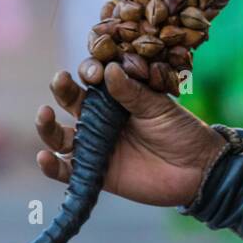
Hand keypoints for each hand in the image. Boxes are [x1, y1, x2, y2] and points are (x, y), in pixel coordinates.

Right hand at [35, 61, 224, 208]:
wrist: (198, 170)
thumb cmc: (181, 130)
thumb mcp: (159, 107)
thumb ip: (132, 92)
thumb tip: (108, 70)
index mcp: (117, 95)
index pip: (93, 78)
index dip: (89, 71)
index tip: (95, 71)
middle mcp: (101, 118)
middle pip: (71, 102)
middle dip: (63, 90)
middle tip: (61, 80)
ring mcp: (96, 145)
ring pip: (61, 135)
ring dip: (48, 126)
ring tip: (44, 114)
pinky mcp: (96, 173)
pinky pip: (67, 171)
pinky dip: (52, 166)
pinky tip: (44, 158)